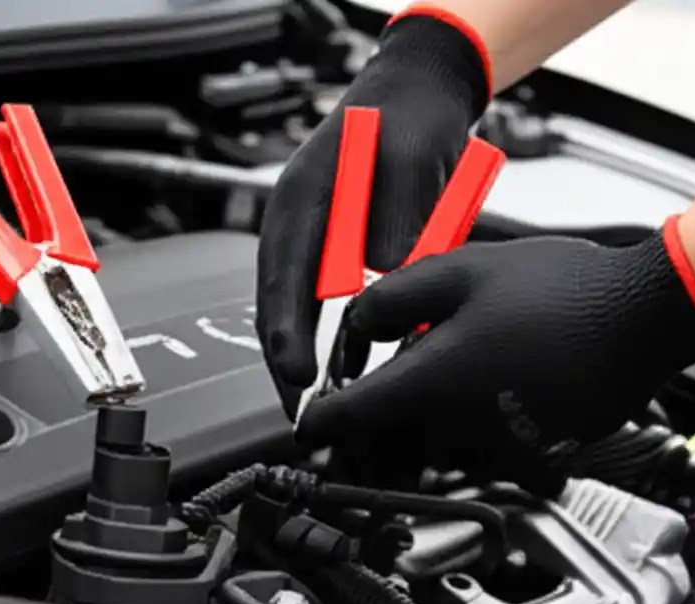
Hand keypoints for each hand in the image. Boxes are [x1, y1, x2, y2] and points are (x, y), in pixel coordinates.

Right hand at [257, 11, 490, 415]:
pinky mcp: (335, 253)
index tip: (297, 371)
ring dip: (304, 359)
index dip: (286, 328)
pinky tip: (348, 376)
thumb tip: (389, 275)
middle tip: (301, 415)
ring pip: (297, 311)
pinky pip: (325, 305)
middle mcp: (296, 226)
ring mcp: (312, 241)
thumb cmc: (407, 118)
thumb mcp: (409, 158)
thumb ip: (398, 215)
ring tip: (318, 409)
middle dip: (285, 362)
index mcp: (300, 200)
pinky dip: (331, 341)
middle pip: (279, 304)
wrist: (415, 97)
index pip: (284, 274)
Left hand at [296, 219, 694, 486]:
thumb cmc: (561, 291)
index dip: (316, 423)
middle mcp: (459, 428)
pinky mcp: (531, 454)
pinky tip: (470, 398)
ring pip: (428, 455)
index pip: (348, 420)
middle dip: (360, 440)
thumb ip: (391, 300)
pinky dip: (458, 438)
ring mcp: (498, 448)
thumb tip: (352, 325)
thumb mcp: (459, 271)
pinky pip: (476, 455)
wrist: (644, 318)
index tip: (304, 424)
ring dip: (407, 439)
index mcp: (431, 384)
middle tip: (349, 419)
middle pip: (385, 450)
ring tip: (412, 399)